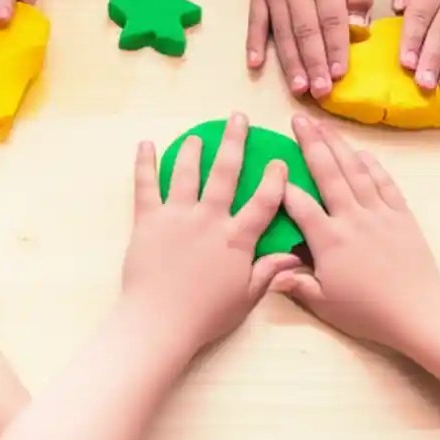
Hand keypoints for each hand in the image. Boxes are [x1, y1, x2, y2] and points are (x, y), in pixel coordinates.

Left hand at [126, 114, 299, 356]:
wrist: (160, 321)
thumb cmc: (205, 315)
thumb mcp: (246, 298)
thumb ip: (269, 272)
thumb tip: (295, 257)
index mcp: (236, 238)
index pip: (263, 201)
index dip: (274, 179)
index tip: (279, 161)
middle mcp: (209, 219)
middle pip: (224, 172)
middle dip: (234, 142)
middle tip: (237, 119)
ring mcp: (177, 215)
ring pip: (186, 172)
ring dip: (192, 149)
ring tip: (196, 135)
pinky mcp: (148, 220)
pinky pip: (146, 185)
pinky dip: (145, 163)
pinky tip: (146, 145)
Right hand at [249, 0, 373, 97]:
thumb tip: (359, 25)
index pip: (332, 18)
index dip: (336, 48)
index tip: (340, 74)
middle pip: (306, 31)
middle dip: (314, 63)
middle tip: (320, 91)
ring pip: (282, 32)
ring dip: (290, 62)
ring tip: (298, 87)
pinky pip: (255, 22)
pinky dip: (254, 44)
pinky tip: (256, 65)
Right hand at [271, 116, 439, 350]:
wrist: (419, 314)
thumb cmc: (367, 313)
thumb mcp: (323, 304)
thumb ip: (294, 283)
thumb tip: (269, 270)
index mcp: (329, 240)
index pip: (299, 203)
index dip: (282, 184)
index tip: (270, 165)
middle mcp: (353, 218)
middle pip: (328, 173)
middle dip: (312, 143)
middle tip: (298, 119)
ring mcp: (380, 214)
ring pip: (355, 171)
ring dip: (339, 145)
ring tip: (324, 124)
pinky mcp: (402, 216)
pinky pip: (385, 183)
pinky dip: (372, 165)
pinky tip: (360, 152)